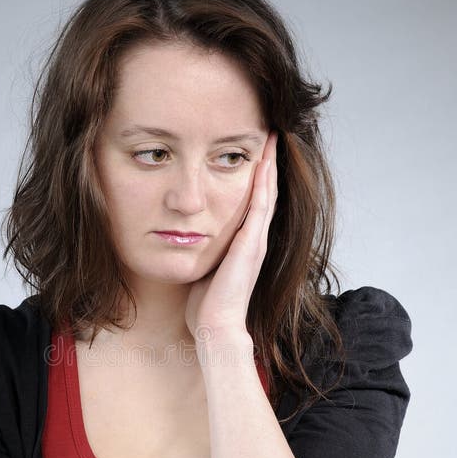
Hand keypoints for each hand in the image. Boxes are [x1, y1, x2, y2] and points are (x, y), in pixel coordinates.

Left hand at [184, 130, 278, 342]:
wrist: (216, 326)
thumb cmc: (206, 304)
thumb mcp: (204, 267)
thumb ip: (202, 249)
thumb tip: (184, 236)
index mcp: (244, 242)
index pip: (254, 200)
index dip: (256, 174)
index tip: (254, 148)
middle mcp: (255, 238)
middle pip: (266, 190)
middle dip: (268, 161)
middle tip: (271, 131)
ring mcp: (256, 240)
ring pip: (267, 193)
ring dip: (270, 164)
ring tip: (273, 136)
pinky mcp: (252, 244)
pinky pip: (260, 206)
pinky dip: (264, 183)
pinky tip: (264, 162)